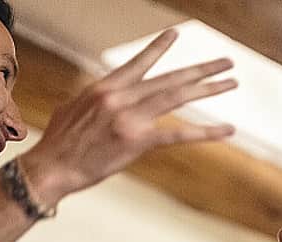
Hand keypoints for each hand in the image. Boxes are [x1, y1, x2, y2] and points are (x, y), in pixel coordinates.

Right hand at [20, 30, 236, 204]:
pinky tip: (227, 130)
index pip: (138, 62)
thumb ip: (94, 101)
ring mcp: (130, 117)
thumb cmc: (58, 144)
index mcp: (104, 87)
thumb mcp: (73, 110)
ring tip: (231, 82)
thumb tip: (99, 99)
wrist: (51, 167)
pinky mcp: (138, 141)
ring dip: (208, 89)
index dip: (159, 48)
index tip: (176, 34)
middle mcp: (120, 96)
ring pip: (177, 97)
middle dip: (201, 69)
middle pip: (169, 78)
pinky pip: (178, 134)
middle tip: (226, 62)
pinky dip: (206, 132)